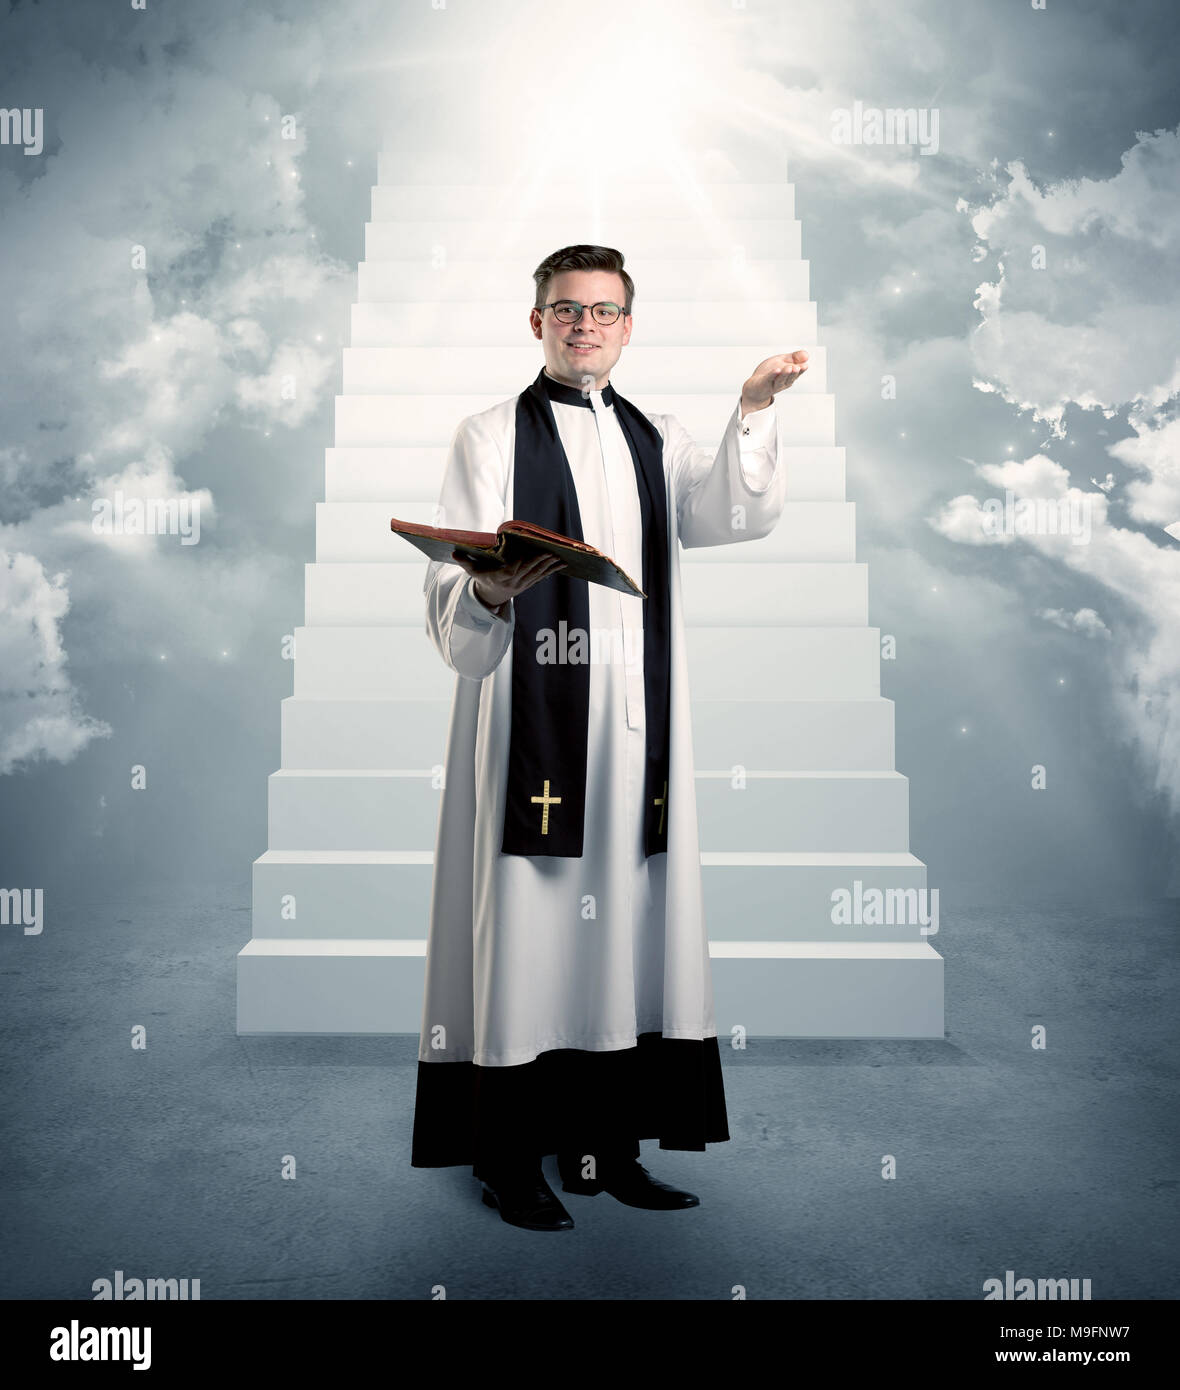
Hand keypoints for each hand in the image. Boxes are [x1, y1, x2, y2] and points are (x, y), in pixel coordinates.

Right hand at [450, 549, 567, 612]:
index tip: (527, 555)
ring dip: (549, 567)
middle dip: (540, 562)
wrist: (491, 596)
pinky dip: (551, 571)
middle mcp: (513, 583)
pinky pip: (541, 577)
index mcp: (501, 578)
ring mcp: (522, 585)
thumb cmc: (483, 578)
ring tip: (560, 558)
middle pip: (528, 572)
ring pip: (537, 575)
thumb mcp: (473, 571)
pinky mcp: (528, 585)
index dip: (521, 564)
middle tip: (551, 553)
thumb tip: (452, 553)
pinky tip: (560, 565)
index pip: (512, 571)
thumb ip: (464, 562)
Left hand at [741, 350, 809, 413]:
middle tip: (798, 367)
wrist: (754, 387)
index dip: (801, 370)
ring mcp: (773, 385)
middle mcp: (783, 383)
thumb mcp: (782, 361)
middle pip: (790, 378)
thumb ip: (794, 357)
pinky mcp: (763, 384)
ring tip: (789, 368)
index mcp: (789, 377)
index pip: (797, 373)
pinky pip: (768, 379)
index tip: (805, 365)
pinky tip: (776, 370)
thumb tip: (807, 355)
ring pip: (780, 380)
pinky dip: (772, 375)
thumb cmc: (769, 373)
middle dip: (794, 373)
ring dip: (785, 374)